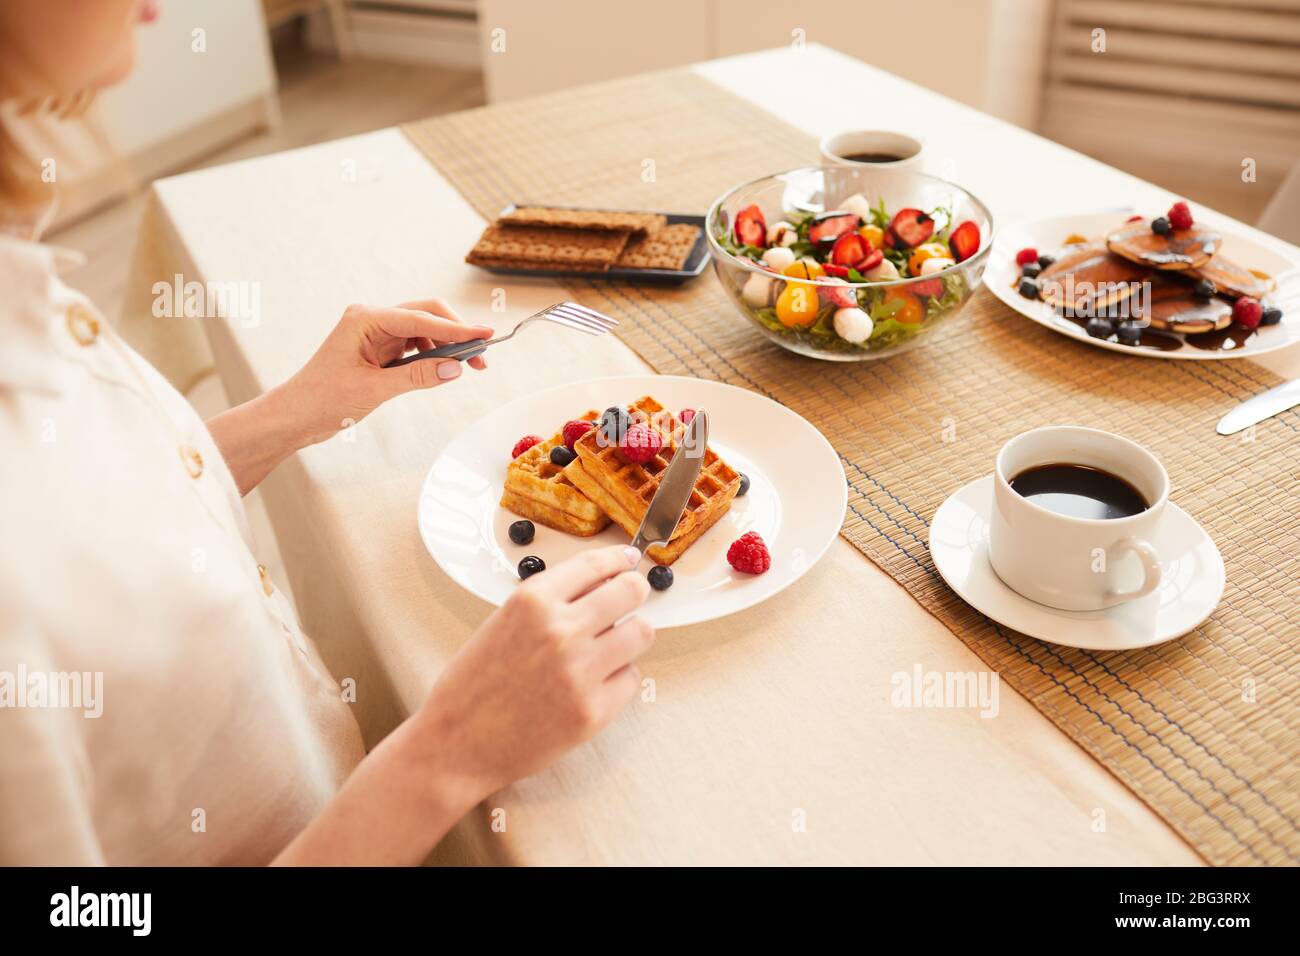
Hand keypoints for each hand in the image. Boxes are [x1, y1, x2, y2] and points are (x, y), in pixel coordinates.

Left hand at [285, 298, 493, 443]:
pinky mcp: (379, 348)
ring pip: (423, 329)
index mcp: (365, 319)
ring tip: (467, 366)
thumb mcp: (374, 389)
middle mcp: (372, 319)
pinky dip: (432, 354)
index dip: (456, 329)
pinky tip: (444, 368)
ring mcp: (375, 333)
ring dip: (446, 345)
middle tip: (480, 357)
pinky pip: (414, 345)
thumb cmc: (323, 399)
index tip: (486, 335)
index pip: (421, 319)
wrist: (296, 415)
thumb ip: (417, 376)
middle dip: (455, 333)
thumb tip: (455, 368)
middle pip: (426, 314)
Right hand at [416, 545, 653, 801]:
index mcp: (532, 601)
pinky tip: (590, 687)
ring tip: (607, 649)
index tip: (629, 559)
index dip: (618, 559)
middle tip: (630, 599)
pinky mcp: (593, 712)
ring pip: (642, 633)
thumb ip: (551, 601)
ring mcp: (580, 672)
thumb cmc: (475, 683)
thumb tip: (604, 580)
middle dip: (634, 592)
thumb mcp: (504, 622)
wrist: (456, 744)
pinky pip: (630, 679)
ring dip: (629, 637)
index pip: (594, 564)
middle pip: (631, 591)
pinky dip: (616, 680)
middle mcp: (560, 630)